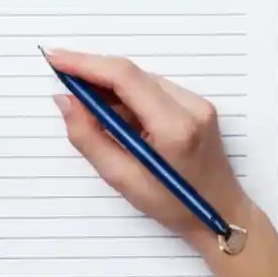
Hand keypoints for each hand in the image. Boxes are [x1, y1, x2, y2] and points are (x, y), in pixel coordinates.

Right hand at [47, 50, 254, 251]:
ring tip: (87, 109)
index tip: (57, 60)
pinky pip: (154, 90)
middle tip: (63, 81)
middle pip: (132, 74)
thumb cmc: (176, 207)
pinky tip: (115, 117)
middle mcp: (191, 107)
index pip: (125, 78)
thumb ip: (89, 138)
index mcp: (174, 128)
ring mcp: (198, 103)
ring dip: (111, 88)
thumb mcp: (122, 179)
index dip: (86, 64)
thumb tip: (66, 102)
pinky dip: (129, 97)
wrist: (221, 216)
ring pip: (142, 80)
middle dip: (93, 73)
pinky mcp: (197, 105)